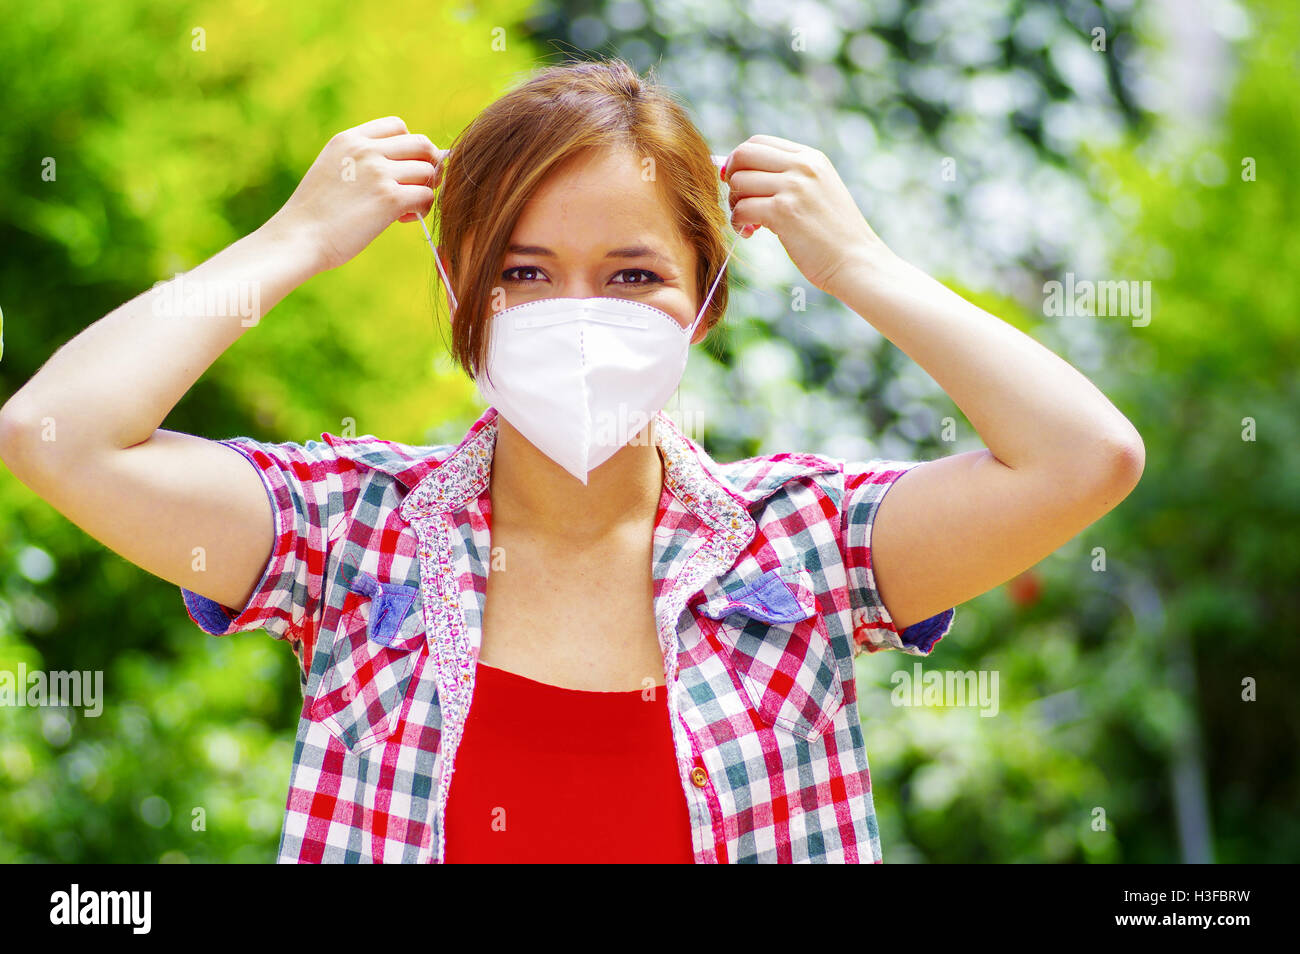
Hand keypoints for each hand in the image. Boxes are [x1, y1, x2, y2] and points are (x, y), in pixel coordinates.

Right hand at [262, 116, 443, 273]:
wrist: (299, 238)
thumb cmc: (316, 214)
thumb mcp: (332, 169)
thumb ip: (362, 161)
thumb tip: (403, 164)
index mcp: (349, 139)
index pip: (397, 126)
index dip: (409, 147)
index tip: (401, 168)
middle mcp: (365, 150)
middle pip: (421, 144)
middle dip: (427, 165)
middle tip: (417, 187)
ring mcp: (379, 172)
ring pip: (428, 171)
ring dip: (425, 190)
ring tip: (405, 208)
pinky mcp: (390, 198)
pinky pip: (426, 195)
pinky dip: (424, 208)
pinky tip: (404, 219)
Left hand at [721, 134, 890, 294]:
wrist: (855, 260)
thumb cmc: (833, 233)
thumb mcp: (818, 190)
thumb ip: (788, 177)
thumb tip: (736, 172)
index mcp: (810, 157)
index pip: (758, 142)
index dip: (740, 160)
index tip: (739, 182)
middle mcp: (802, 165)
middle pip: (743, 155)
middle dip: (731, 177)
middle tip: (739, 201)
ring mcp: (794, 187)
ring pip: (738, 182)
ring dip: (734, 204)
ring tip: (748, 222)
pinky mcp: (783, 212)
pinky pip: (741, 209)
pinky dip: (738, 222)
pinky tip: (749, 232)